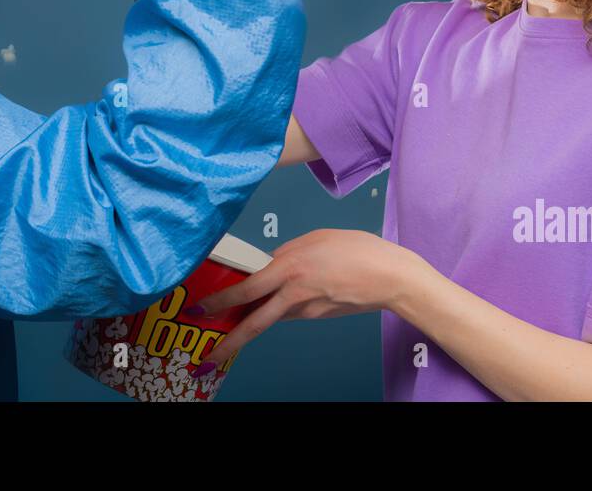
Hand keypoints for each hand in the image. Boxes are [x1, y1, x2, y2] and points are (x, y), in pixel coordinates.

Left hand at [191, 229, 417, 372]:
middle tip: (208, 354)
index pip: (246, 289)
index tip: (200, 308)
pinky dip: (281, 307)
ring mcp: (307, 309)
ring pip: (272, 315)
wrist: (391, 277)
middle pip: (254, 322)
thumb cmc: (359, 250)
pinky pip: (292, 311)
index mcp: (290, 267)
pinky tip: (286, 296)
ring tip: (236, 318)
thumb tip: (269, 263)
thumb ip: (289, 251)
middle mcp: (294, 293)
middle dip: (228, 340)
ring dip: (255, 317)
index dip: (220, 301)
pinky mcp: (318, 316)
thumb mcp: (317, 238)